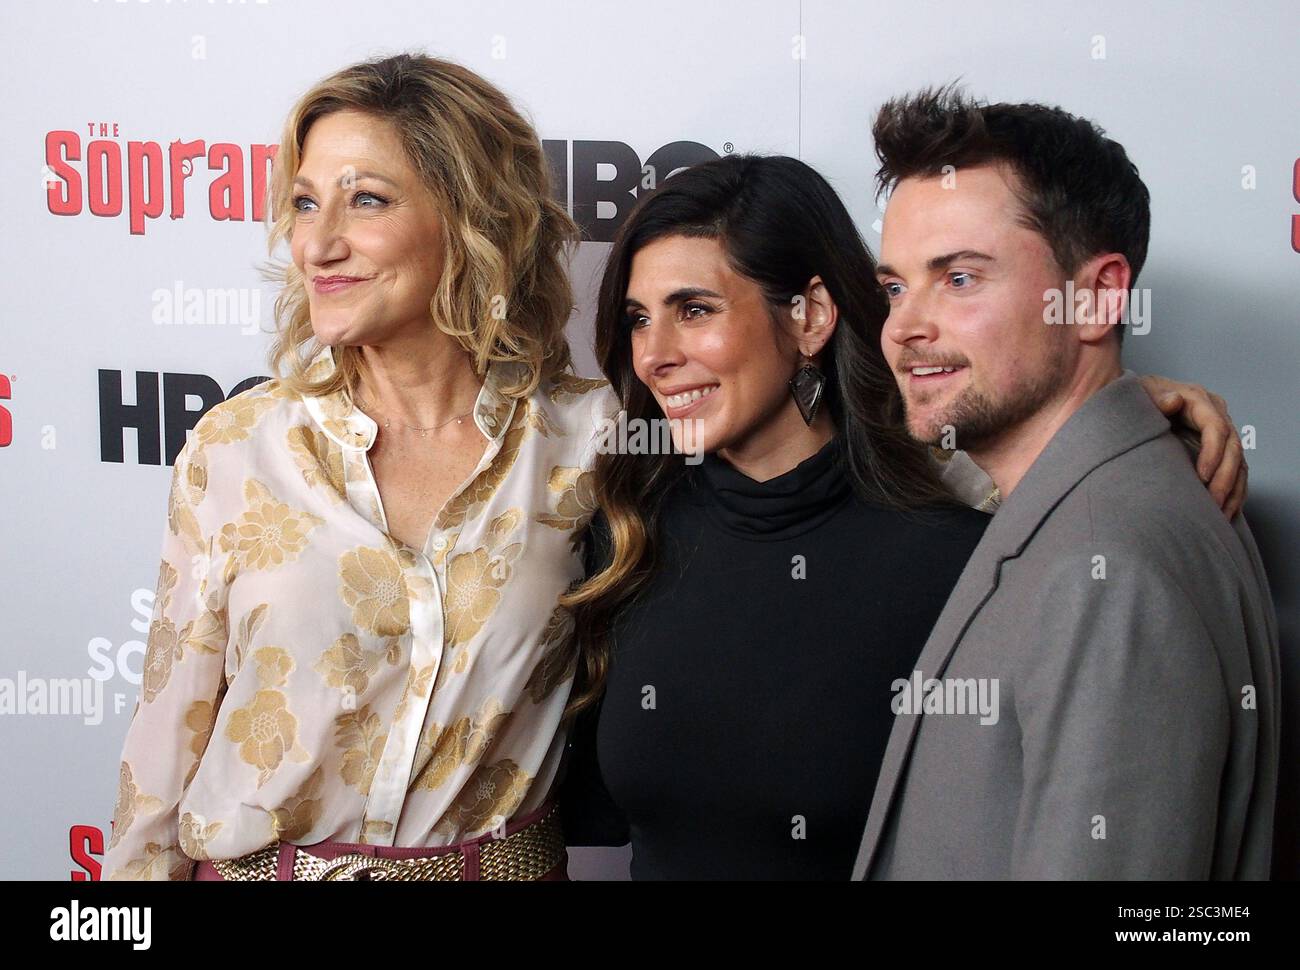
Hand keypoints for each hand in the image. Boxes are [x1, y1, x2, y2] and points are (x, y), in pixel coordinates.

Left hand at [1138, 374, 1246, 518]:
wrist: (1135, 403)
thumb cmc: (1137, 399)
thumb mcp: (1142, 395)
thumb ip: (1157, 399)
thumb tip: (1174, 400)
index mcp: (1200, 400)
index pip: (1217, 428)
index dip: (1213, 453)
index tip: (1202, 477)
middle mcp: (1216, 415)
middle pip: (1233, 449)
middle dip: (1224, 478)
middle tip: (1212, 503)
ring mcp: (1220, 433)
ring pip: (1239, 464)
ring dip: (1232, 492)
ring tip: (1220, 516)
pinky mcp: (1218, 450)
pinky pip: (1235, 474)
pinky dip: (1232, 494)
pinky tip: (1225, 514)